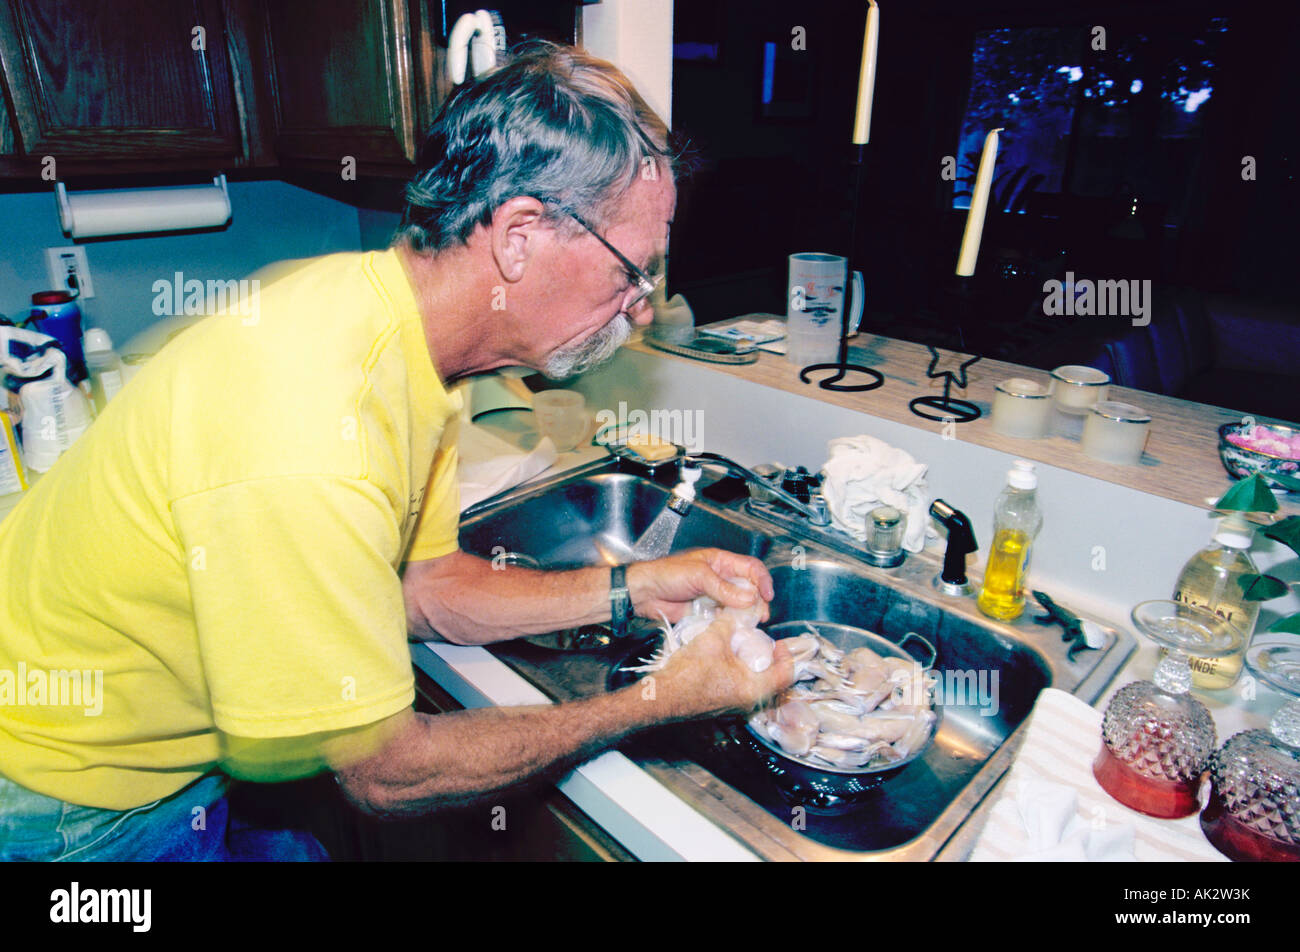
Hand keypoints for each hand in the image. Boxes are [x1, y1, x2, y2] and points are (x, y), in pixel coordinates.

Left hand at [626, 548, 774, 623]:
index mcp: (720, 562)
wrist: (644, 593)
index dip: (762, 580)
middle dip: (757, 601)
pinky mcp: (706, 612)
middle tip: (761, 615)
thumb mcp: (698, 576)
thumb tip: (749, 598)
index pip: (750, 568)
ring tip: (749, 624)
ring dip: (745, 615)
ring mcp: (714, 596)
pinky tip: (734, 629)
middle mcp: (720, 579)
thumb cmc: (666, 574)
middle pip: (748, 589)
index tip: (767, 596)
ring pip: (738, 606)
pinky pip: (724, 618)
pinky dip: (731, 623)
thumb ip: (724, 588)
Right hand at [652, 618, 794, 719]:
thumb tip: (738, 609)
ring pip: (755, 686)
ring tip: (745, 649)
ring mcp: (734, 708)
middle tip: (764, 644)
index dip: (787, 655)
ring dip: (754, 668)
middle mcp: (748, 703)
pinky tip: (728, 660)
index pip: (786, 674)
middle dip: (770, 660)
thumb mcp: (714, 638)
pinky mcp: (721, 707)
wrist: (661, 696)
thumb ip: (730, 622)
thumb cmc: (689, 672)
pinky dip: (740, 675)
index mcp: (754, 689)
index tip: (779, 642)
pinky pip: (740, 690)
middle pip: (772, 681)